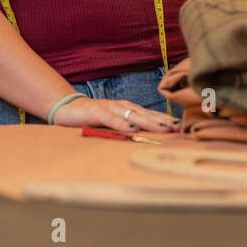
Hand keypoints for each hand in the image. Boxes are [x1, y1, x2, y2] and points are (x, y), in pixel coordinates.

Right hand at [50, 95, 175, 133]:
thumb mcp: (112, 125)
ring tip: (163, 129)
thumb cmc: (92, 118)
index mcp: (127, 109)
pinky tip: (132, 129)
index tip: (179, 127)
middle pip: (146, 114)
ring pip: (132, 115)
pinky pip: (111, 119)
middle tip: (178, 128)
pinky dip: (122, 124)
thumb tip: (144, 139)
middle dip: (162, 121)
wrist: (67, 108)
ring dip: (149, 122)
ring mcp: (110, 107)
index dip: (164, 120)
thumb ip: (126, 129)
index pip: (150, 114)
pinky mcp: (97, 112)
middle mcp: (121, 106)